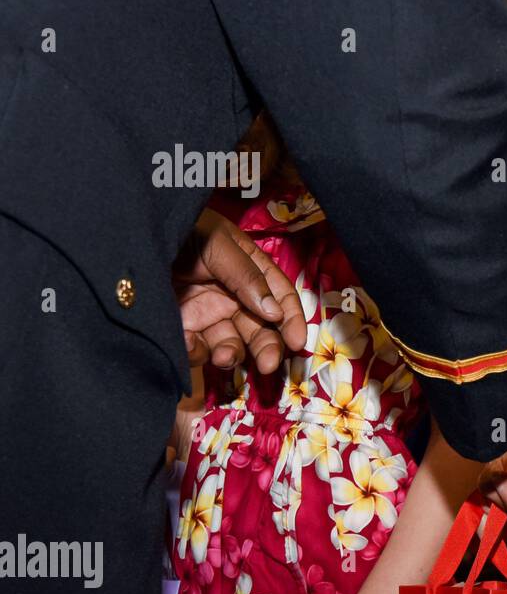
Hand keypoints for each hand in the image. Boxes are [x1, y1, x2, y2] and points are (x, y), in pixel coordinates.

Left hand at [173, 209, 307, 373]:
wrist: (120, 237)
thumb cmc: (175, 228)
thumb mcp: (216, 244)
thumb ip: (247, 277)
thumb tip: (275, 312)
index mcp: (245, 268)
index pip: (278, 294)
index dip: (291, 317)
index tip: (298, 342)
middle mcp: (229, 294)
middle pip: (259, 326)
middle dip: (267, 346)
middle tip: (269, 365)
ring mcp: (204, 314)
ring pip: (231, 344)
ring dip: (232, 353)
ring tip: (223, 355)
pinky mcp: (179, 330)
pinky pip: (196, 350)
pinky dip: (195, 352)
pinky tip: (186, 343)